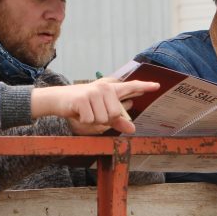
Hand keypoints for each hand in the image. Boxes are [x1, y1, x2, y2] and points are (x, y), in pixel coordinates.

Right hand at [31, 80, 158, 134]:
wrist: (59, 99)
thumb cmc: (82, 104)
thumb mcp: (100, 111)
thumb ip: (117, 119)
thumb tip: (132, 129)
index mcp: (110, 89)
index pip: (130, 87)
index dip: (144, 87)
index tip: (157, 85)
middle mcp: (104, 88)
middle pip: (114, 114)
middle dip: (103, 118)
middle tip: (93, 111)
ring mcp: (93, 92)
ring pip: (102, 119)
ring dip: (92, 120)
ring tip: (85, 111)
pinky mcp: (82, 99)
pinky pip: (90, 120)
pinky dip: (84, 120)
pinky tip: (79, 112)